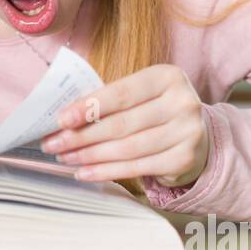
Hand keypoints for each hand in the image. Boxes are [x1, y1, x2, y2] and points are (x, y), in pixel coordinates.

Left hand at [39, 64, 209, 186]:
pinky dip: (106, 172)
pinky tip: (85, 172)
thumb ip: (110, 100)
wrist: (196, 135)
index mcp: (167, 77)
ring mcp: (187, 132)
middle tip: (54, 143)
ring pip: (127, 148)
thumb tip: (64, 119)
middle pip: (122, 124)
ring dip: (90, 156)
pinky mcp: (184, 159)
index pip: (121, 93)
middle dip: (82, 136)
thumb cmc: (156, 110)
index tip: (62, 119)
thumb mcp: (142, 94)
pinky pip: (136, 168)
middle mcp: (183, 102)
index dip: (89, 107)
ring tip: (66, 157)